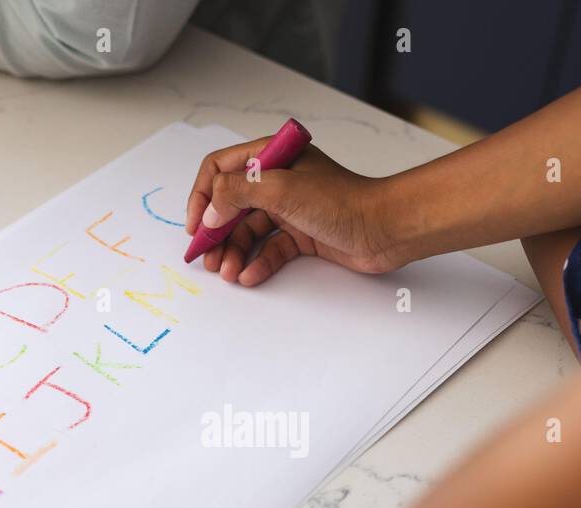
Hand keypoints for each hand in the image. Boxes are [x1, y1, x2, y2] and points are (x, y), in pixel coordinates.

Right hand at [186, 137, 406, 285]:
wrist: (384, 228)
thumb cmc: (342, 202)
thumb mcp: (281, 188)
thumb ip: (237, 193)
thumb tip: (209, 211)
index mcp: (272, 156)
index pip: (221, 169)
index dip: (203, 196)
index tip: (196, 225)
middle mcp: (278, 180)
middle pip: (231, 205)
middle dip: (216, 233)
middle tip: (205, 258)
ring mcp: (290, 209)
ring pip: (249, 231)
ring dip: (234, 252)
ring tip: (226, 273)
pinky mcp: (302, 235)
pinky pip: (270, 249)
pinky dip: (258, 263)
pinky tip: (249, 277)